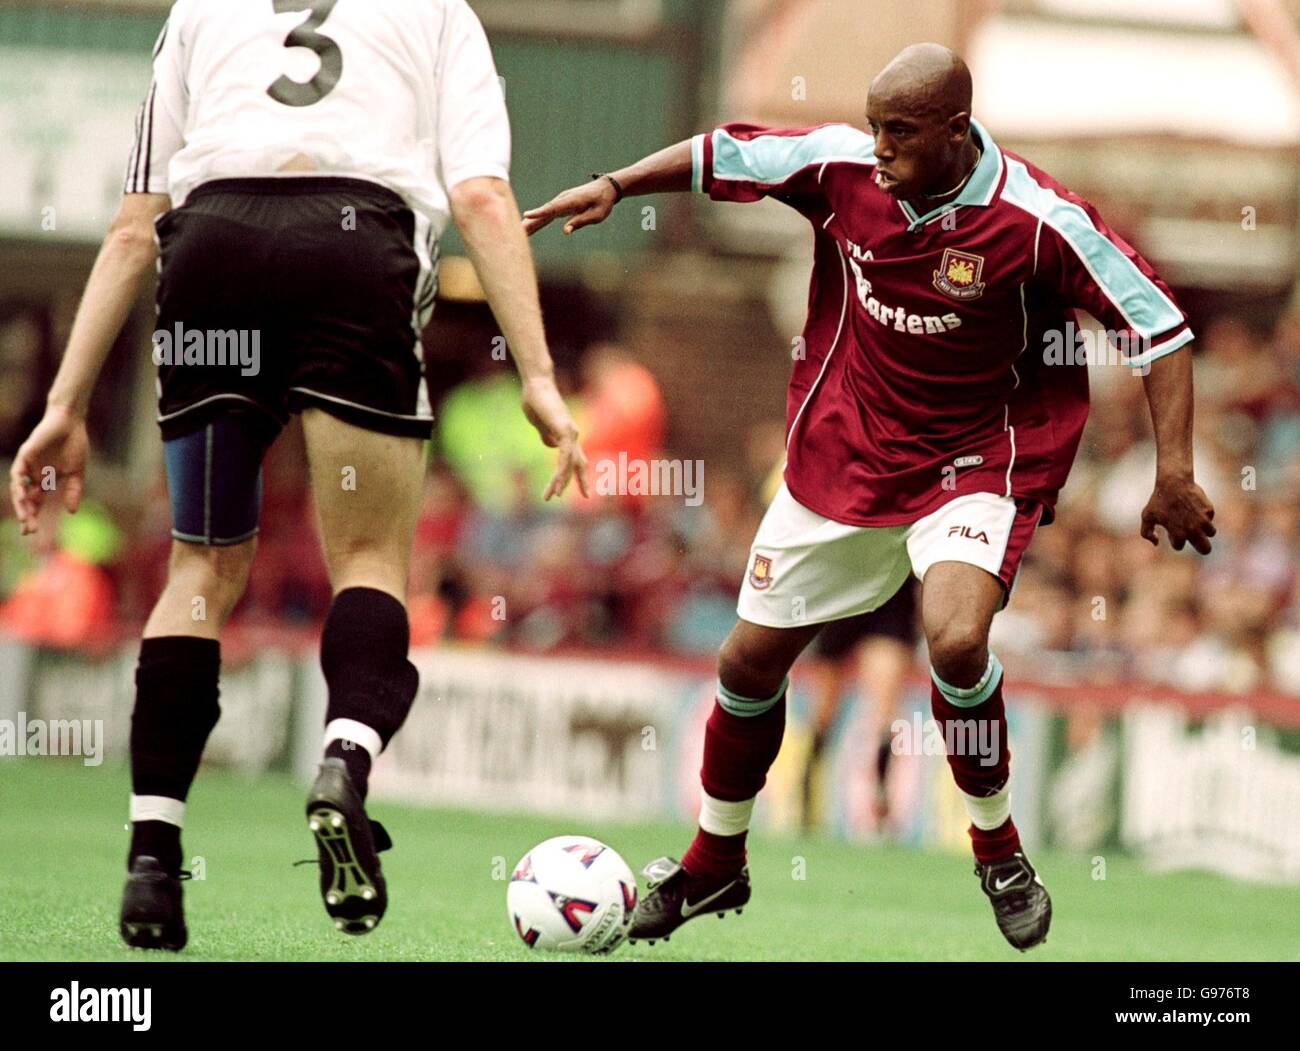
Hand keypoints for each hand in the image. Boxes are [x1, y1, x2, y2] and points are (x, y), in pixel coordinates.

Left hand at [9, 405, 88, 535]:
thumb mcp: (77, 473)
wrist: (71, 423)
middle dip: (26, 515)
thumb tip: (72, 512)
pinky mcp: (25, 455)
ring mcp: (28, 466)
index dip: (33, 516)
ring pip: (19, 489)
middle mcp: (33, 475)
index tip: (33, 532)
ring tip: (26, 517)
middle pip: (26, 500)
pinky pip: (17, 473)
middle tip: (28, 530)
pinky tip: (21, 495)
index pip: (36, 502)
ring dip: (21, 504)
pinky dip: (18, 484)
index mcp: (45, 480)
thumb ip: (74, 491)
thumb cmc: (75, 445)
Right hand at [521, 377, 589, 500]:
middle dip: (579, 482)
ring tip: (553, 495)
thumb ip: (547, 435)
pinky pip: (564, 457)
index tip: (585, 491)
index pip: (576, 460)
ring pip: (569, 464)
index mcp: (567, 435)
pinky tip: (556, 482)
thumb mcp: (540, 424)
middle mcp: (572, 436)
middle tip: (587, 497)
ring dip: (560, 481)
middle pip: (578, 464)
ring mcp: (570, 433)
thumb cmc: (536, 401)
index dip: (580, 475)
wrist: (535, 385)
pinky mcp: (564, 431)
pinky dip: (560, 471)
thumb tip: (551, 446)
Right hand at [522, 179, 618, 236]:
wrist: (605, 188)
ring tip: (518, 232)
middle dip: (530, 221)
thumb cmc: (603, 202)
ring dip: (530, 223)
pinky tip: (526, 228)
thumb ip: (580, 222)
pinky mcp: (560, 207)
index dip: (539, 213)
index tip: (526, 215)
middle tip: (517, 230)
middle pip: (544, 212)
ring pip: (543, 214)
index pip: (552, 208)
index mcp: (571, 201)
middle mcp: (562, 200)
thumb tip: (565, 231)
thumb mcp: (596, 215)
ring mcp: (560, 202)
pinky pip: (546, 215)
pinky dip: (536, 221)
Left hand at [1140, 474, 1214, 553]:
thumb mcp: (1147, 517)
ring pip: (1211, 533)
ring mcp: (1203, 520)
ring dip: (1204, 530)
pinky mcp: (1209, 510)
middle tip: (1195, 539)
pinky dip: (1204, 516)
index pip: (1179, 546)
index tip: (1170, 530)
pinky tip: (1195, 508)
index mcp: (1178, 535)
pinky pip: (1210, 518)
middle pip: (1206, 549)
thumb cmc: (1159, 500)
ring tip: (1194, 522)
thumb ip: (1147, 533)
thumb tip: (1157, 543)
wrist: (1174, 483)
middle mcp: (1193, 530)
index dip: (1174, 539)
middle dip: (1201, 547)